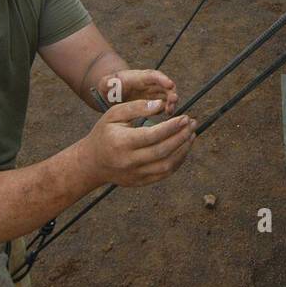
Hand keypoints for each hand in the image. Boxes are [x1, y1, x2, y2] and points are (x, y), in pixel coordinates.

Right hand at [80, 98, 195, 188]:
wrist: (92, 162)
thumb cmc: (105, 134)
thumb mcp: (114, 114)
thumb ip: (136, 107)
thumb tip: (160, 105)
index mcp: (122, 142)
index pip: (152, 135)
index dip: (172, 127)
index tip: (185, 117)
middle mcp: (129, 161)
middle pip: (163, 151)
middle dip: (181, 137)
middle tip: (192, 124)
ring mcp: (136, 174)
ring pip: (167, 165)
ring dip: (183, 150)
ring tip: (191, 135)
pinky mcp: (141, 181)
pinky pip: (164, 173)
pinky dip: (178, 161)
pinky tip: (183, 148)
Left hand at [96, 69, 178, 115]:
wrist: (114, 93)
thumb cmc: (111, 86)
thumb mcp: (106, 83)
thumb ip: (107, 83)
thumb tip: (108, 84)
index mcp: (139, 77)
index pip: (152, 76)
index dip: (162, 79)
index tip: (169, 84)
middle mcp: (150, 83)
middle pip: (164, 85)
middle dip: (171, 91)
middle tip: (173, 100)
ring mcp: (154, 92)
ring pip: (167, 95)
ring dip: (171, 102)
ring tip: (171, 110)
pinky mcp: (155, 102)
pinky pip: (164, 104)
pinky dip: (168, 109)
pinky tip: (169, 116)